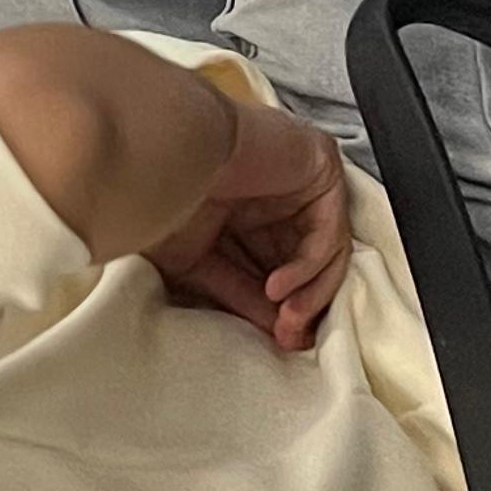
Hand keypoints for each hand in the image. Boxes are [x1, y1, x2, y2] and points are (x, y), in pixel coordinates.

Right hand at [145, 96, 354, 351]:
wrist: (163, 151)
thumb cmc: (162, 194)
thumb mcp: (196, 261)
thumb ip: (239, 293)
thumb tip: (277, 332)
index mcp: (245, 209)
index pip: (277, 262)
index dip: (281, 304)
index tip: (280, 339)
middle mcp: (277, 193)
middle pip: (308, 259)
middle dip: (302, 304)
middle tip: (290, 339)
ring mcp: (299, 180)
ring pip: (326, 249)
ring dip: (310, 294)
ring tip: (286, 324)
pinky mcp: (319, 168)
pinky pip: (328, 230)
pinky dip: (308, 267)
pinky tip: (279, 288)